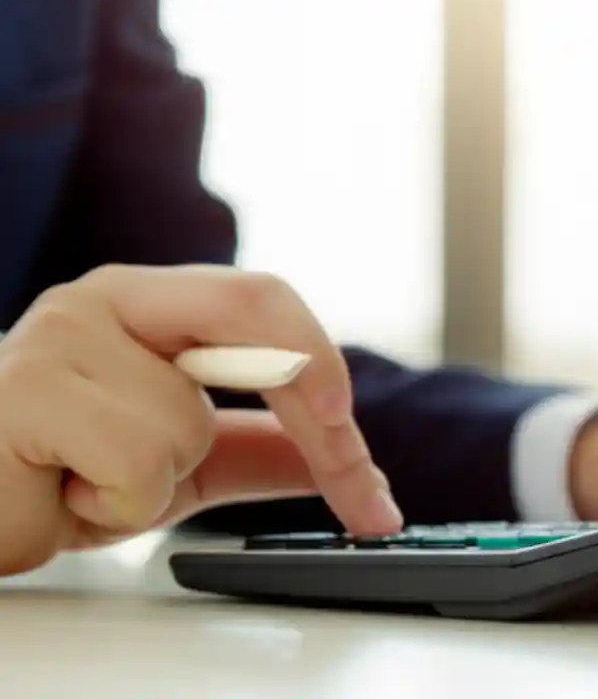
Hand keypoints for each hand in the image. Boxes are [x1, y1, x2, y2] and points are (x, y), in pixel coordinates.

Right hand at [0, 265, 401, 575]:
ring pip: (190, 425)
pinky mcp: (25, 393)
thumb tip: (336, 461)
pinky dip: (113, 508)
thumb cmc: (51, 470)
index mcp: (146, 303)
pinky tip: (60, 495)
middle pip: (248, 310)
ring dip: (156, 487)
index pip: (260, 299)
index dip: (321, 360)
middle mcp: (103, 300)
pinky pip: (137, 465)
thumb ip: (255, 451)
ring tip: (89, 484)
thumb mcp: (174, 461)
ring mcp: (59, 338)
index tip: (353, 433)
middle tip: (355, 488)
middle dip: (314, 411)